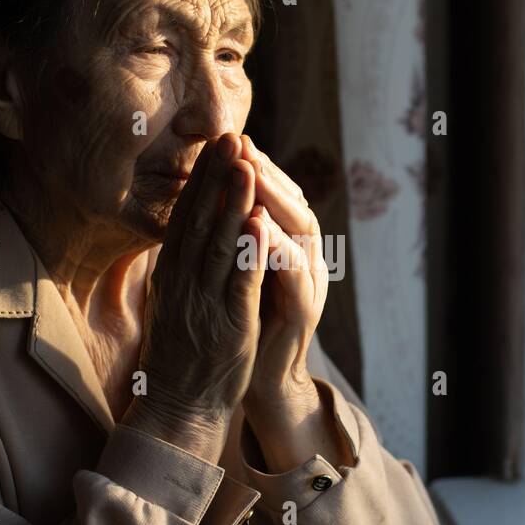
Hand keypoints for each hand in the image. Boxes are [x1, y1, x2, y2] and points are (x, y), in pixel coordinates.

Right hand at [121, 133, 268, 463]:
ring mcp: (202, 304)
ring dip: (233, 203)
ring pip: (219, 245)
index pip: (185, 217)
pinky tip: (259, 225)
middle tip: (228, 135)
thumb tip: (188, 231)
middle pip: (198, 220)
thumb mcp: (174, 303)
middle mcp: (181, 284)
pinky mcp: (226, 327)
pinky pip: (238, 284)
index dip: (200, 179)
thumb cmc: (181, 357)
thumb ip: (180, 267)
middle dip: (214, 177)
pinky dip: (249, 253)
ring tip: (245, 164)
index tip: (214, 145)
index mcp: (170, 276)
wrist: (180, 411)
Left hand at [237, 135, 330, 440]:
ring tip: (250, 170)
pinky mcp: (302, 311)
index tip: (228, 140)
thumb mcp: (240, 274)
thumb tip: (215, 199)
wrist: (263, 384)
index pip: (276, 196)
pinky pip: (293, 272)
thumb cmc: (247, 326)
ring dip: (274, 198)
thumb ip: (237, 239)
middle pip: (293, 204)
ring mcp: (309, 284)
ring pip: (300, 230)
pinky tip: (257, 227)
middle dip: (266, 172)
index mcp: (289, 249)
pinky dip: (276, 247)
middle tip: (241, 144)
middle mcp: (306, 259)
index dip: (255, 167)